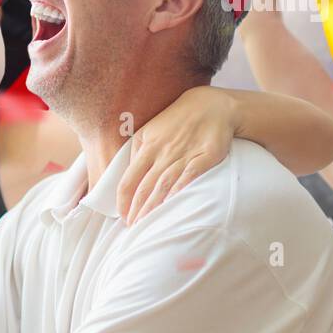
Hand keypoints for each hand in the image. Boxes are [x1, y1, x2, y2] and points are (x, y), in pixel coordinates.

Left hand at [117, 86, 235, 224]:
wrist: (210, 105)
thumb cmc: (175, 120)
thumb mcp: (149, 131)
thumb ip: (137, 152)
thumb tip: (126, 175)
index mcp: (146, 147)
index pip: (128, 180)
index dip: (123, 200)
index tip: (122, 215)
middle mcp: (162, 153)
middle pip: (144, 187)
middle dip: (137, 210)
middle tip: (133, 227)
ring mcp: (184, 155)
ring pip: (163, 185)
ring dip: (153, 207)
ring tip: (146, 224)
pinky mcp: (205, 156)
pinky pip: (189, 177)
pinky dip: (179, 192)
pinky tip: (172, 205)